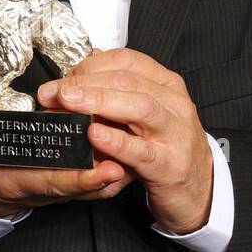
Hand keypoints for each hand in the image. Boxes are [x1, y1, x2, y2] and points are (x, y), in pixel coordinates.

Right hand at [0, 75, 136, 217]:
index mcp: (18, 176)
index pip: (54, 181)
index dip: (82, 179)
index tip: (107, 168)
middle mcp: (44, 183)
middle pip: (85, 185)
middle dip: (112, 174)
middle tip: (136, 158)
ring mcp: (59, 182)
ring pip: (96, 182)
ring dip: (119, 168)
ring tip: (140, 149)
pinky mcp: (68, 176)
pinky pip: (97, 174)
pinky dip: (115, 162)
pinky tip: (128, 140)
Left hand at [36, 47, 213, 233]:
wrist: (197, 189)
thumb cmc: (167, 148)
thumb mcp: (145, 114)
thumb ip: (120, 91)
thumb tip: (88, 64)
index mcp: (166, 85)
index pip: (126, 61)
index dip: (89, 66)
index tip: (62, 80)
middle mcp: (174, 104)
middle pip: (127, 81)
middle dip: (85, 83)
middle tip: (54, 92)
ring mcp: (175, 134)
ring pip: (139, 107)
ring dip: (98, 102)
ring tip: (69, 104)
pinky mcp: (170, 165)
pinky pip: (142, 150)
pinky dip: (116, 141)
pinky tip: (95, 135)